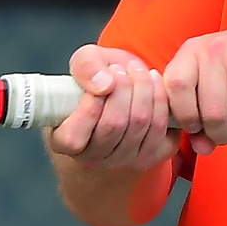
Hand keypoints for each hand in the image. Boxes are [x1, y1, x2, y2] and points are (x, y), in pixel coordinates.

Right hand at [46, 45, 176, 170]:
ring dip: (144, 90)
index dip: (90, 104)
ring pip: (140, 126)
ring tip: (138, 71)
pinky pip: (161, 131)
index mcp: (64, 141)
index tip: (101, 78)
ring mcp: (123, 162)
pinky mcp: (151, 157)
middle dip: (123, 88)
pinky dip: (162, 102)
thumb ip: (86, 67)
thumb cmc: (97, 82)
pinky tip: (154, 84)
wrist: (122, 94)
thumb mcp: (84, 63)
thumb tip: (103, 84)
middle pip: (113, 126)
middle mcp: (93, 159)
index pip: (73, 137)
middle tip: (123, 68)